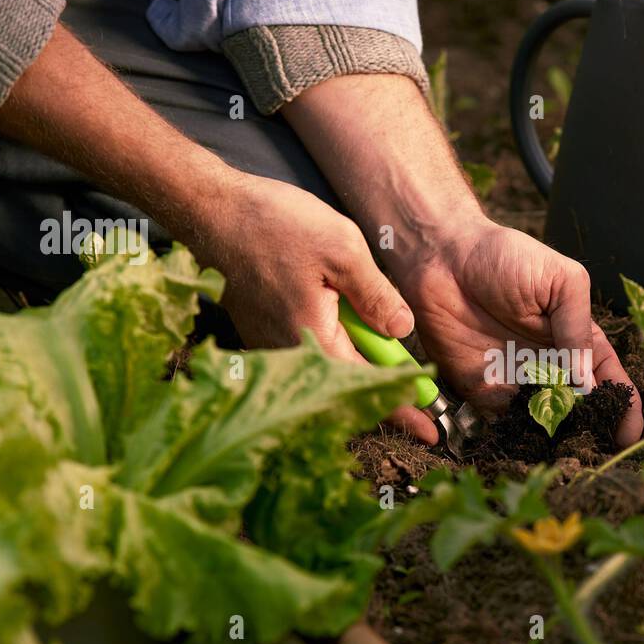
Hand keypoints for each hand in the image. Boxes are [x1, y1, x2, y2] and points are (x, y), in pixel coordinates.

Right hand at [198, 173, 438, 442]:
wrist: (213, 210)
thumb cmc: (274, 224)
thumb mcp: (343, 249)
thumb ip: (376, 296)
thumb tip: (403, 331)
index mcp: (312, 340)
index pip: (366, 387)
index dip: (402, 409)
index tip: (430, 433)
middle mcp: (287, 355)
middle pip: (346, 387)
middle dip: (382, 391)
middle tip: (419, 396)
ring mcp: (270, 347)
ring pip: (327, 371)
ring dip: (357, 367)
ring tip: (387, 363)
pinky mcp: (261, 334)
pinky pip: (307, 356)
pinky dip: (333, 352)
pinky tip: (348, 330)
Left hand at [392, 221, 643, 447]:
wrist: (444, 258)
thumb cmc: (507, 258)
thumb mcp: (561, 281)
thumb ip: (577, 328)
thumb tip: (589, 381)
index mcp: (576, 338)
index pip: (607, 377)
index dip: (623, 405)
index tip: (630, 432)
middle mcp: (550, 365)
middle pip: (581, 409)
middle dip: (593, 432)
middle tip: (601, 451)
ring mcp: (518, 380)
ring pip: (546, 423)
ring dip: (558, 440)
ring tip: (571, 456)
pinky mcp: (483, 391)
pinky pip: (505, 422)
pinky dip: (518, 436)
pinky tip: (531, 445)